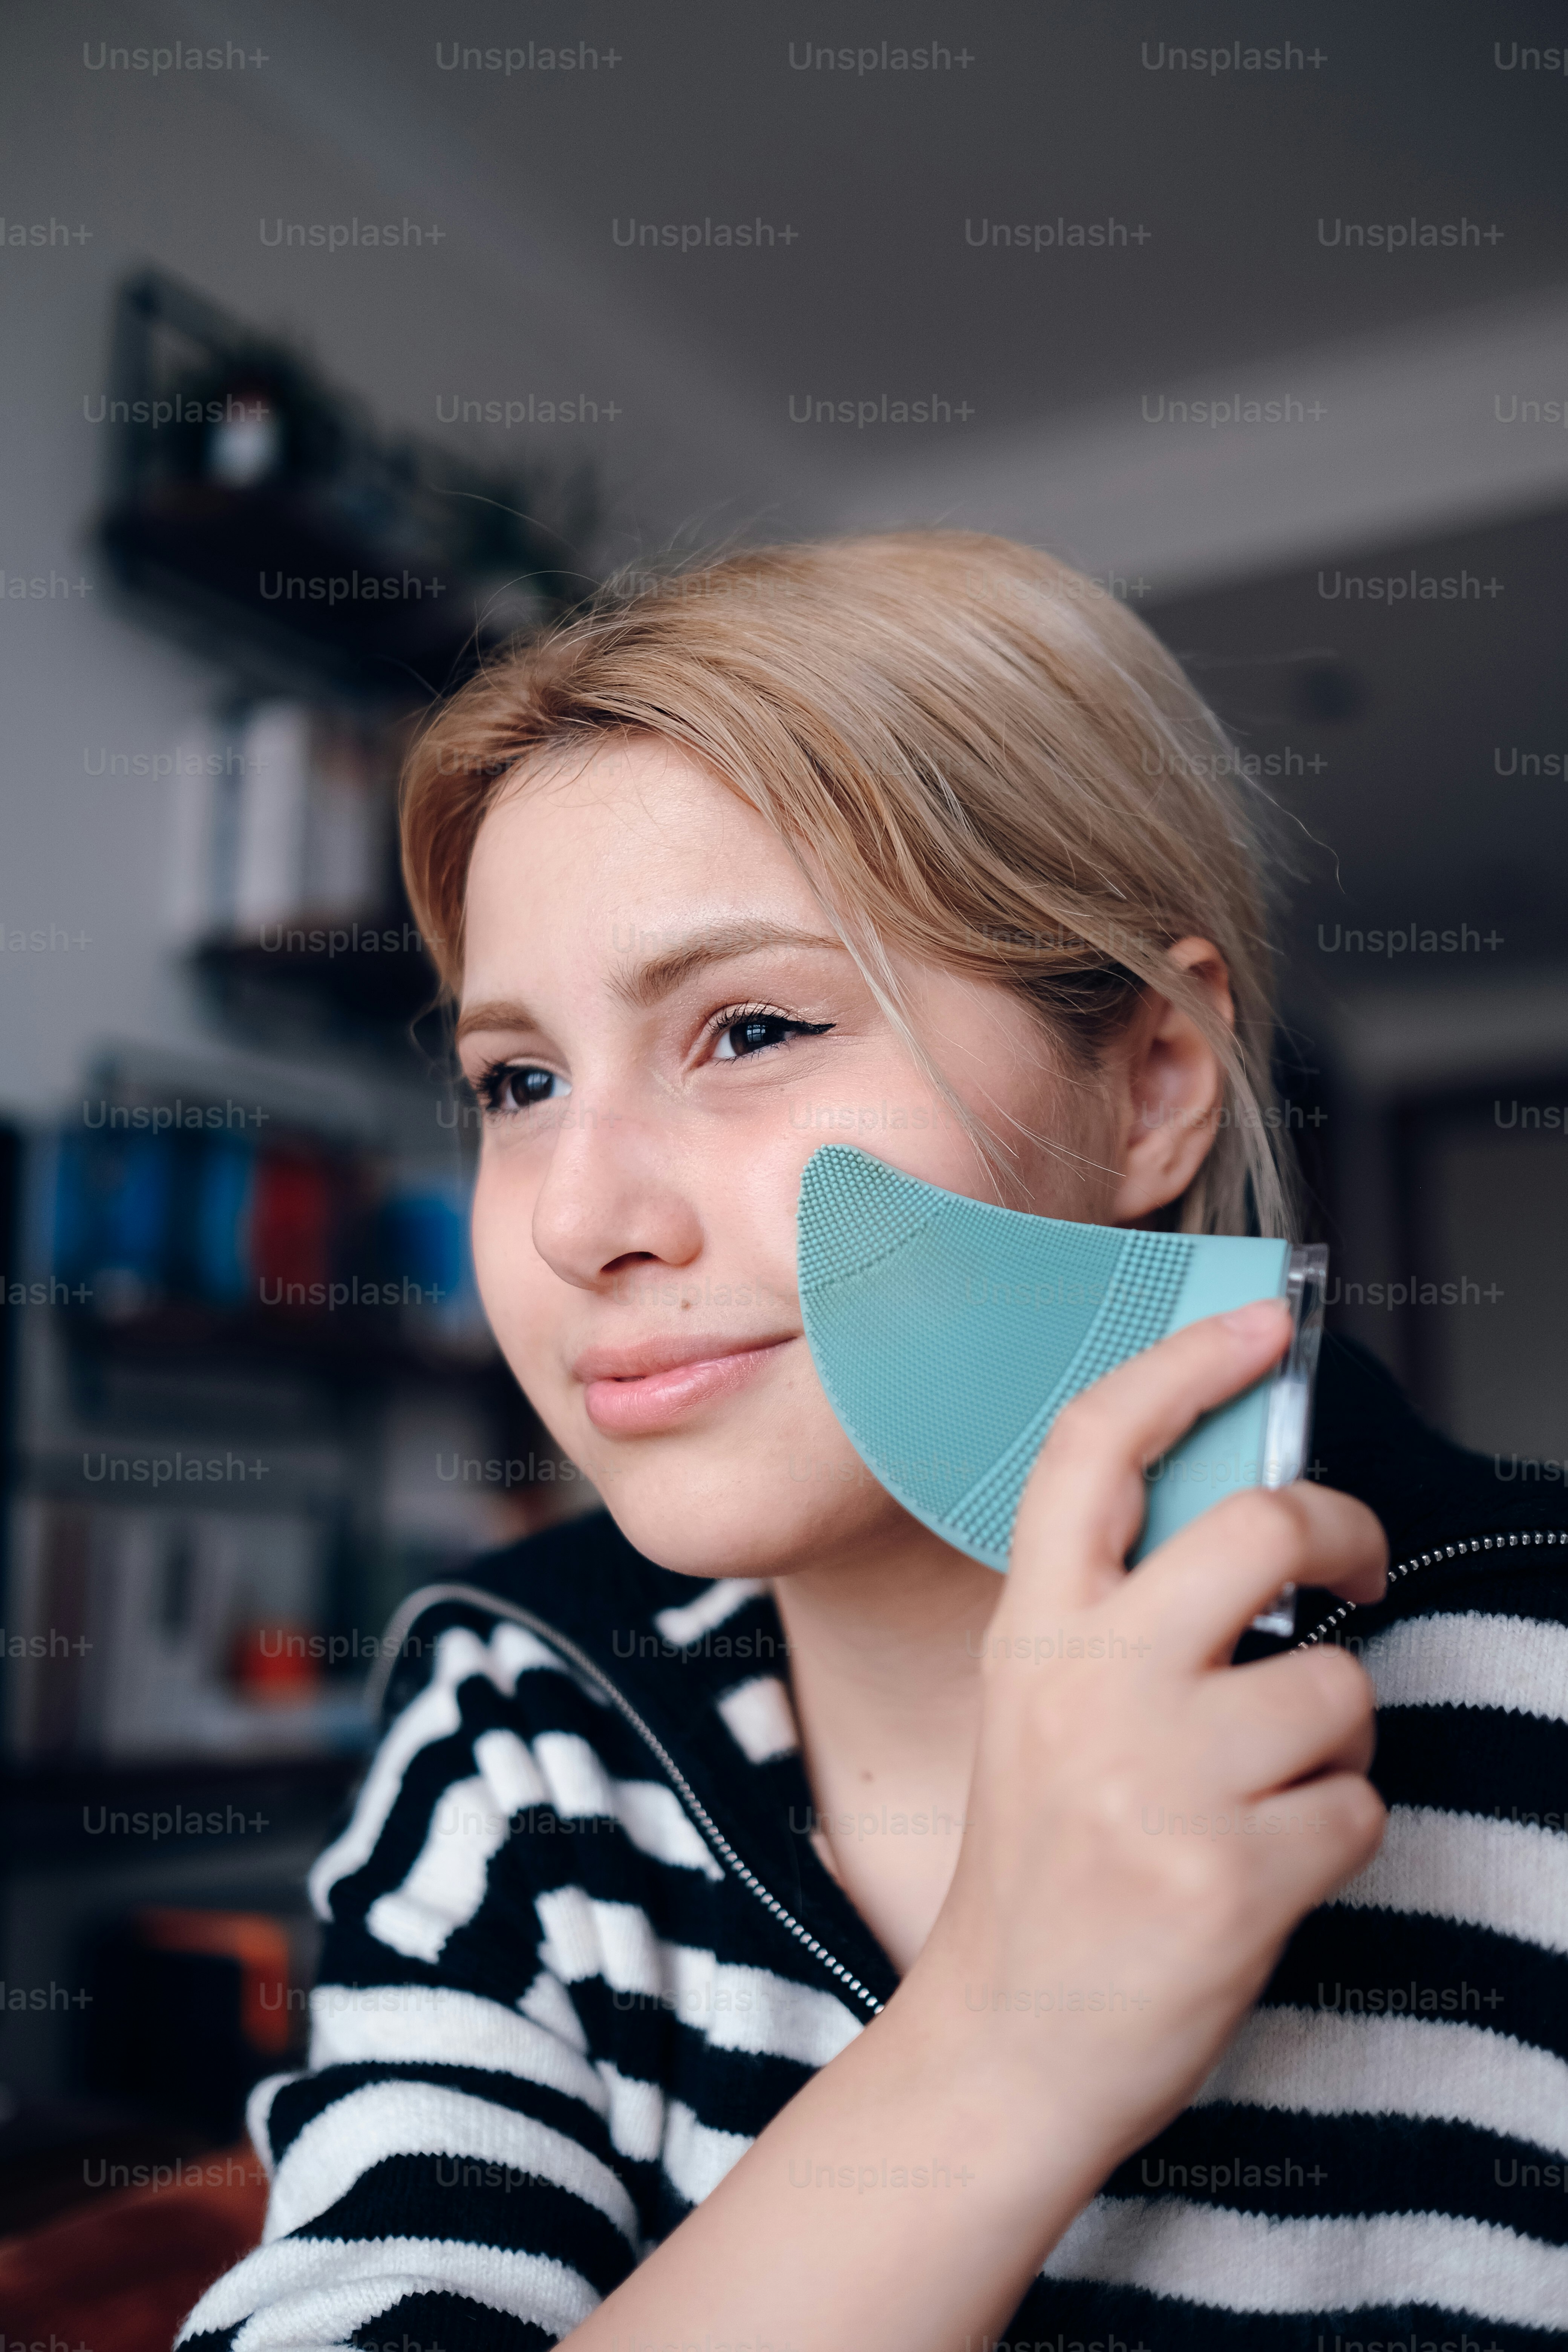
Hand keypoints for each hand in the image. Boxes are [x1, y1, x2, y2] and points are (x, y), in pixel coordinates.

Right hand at [902, 1298, 1387, 2177]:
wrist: (1009, 2042)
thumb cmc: (1041, 1863)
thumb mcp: (1043, 1706)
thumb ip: (1120, 1613)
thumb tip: (1252, 1521)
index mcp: (1034, 1633)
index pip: (1097, 1449)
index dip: (1185, 1365)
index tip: (1260, 1322)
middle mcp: (1092, 1685)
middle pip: (1260, 1528)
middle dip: (1343, 1528)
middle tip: (1354, 1564)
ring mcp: (1162, 1781)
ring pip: (1338, 1690)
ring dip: (1332, 1740)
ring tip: (1264, 1791)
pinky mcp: (1233, 1878)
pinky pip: (1358, 1808)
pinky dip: (1336, 1836)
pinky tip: (1265, 1870)